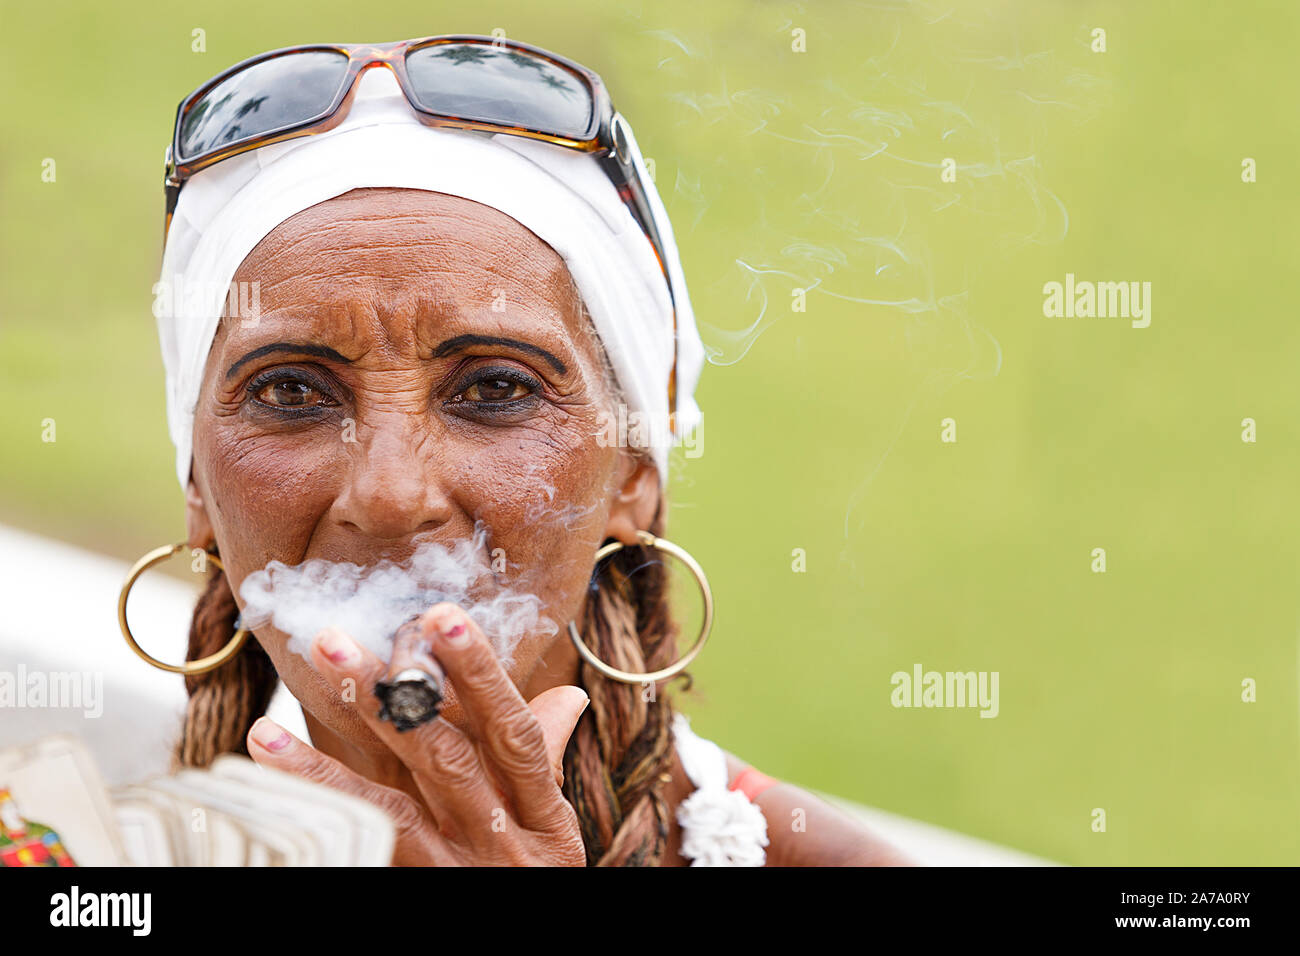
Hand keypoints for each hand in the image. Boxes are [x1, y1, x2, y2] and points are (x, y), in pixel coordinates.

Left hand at [246, 603, 589, 865]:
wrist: (530, 947)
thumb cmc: (529, 877)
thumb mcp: (545, 827)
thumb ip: (544, 762)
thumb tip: (569, 697)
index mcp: (548, 819)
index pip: (513, 734)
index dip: (480, 675)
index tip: (441, 617)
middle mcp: (507, 846)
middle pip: (451, 760)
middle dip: (392, 695)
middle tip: (335, 640)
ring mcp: (459, 876)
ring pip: (397, 804)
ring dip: (337, 745)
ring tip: (288, 697)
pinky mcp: (420, 892)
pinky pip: (364, 844)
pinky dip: (316, 795)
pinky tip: (270, 756)